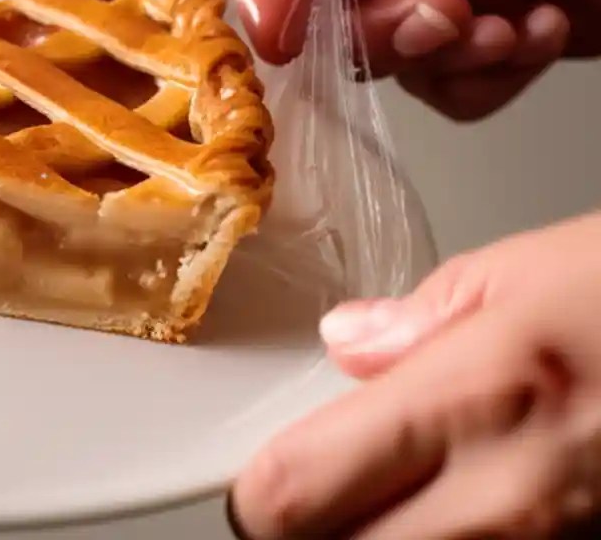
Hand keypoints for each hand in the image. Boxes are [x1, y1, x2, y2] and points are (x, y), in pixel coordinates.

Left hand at [228, 211, 600, 537]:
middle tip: (325, 488)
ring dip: (375, 538)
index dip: (258, 493)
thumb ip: (416, 318)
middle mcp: (502, 495)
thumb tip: (346, 343)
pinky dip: (446, 539)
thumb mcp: (529, 273)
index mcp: (470, 397)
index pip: (292, 490)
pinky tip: (462, 504)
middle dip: (309, 527)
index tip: (261, 479)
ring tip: (397, 490)